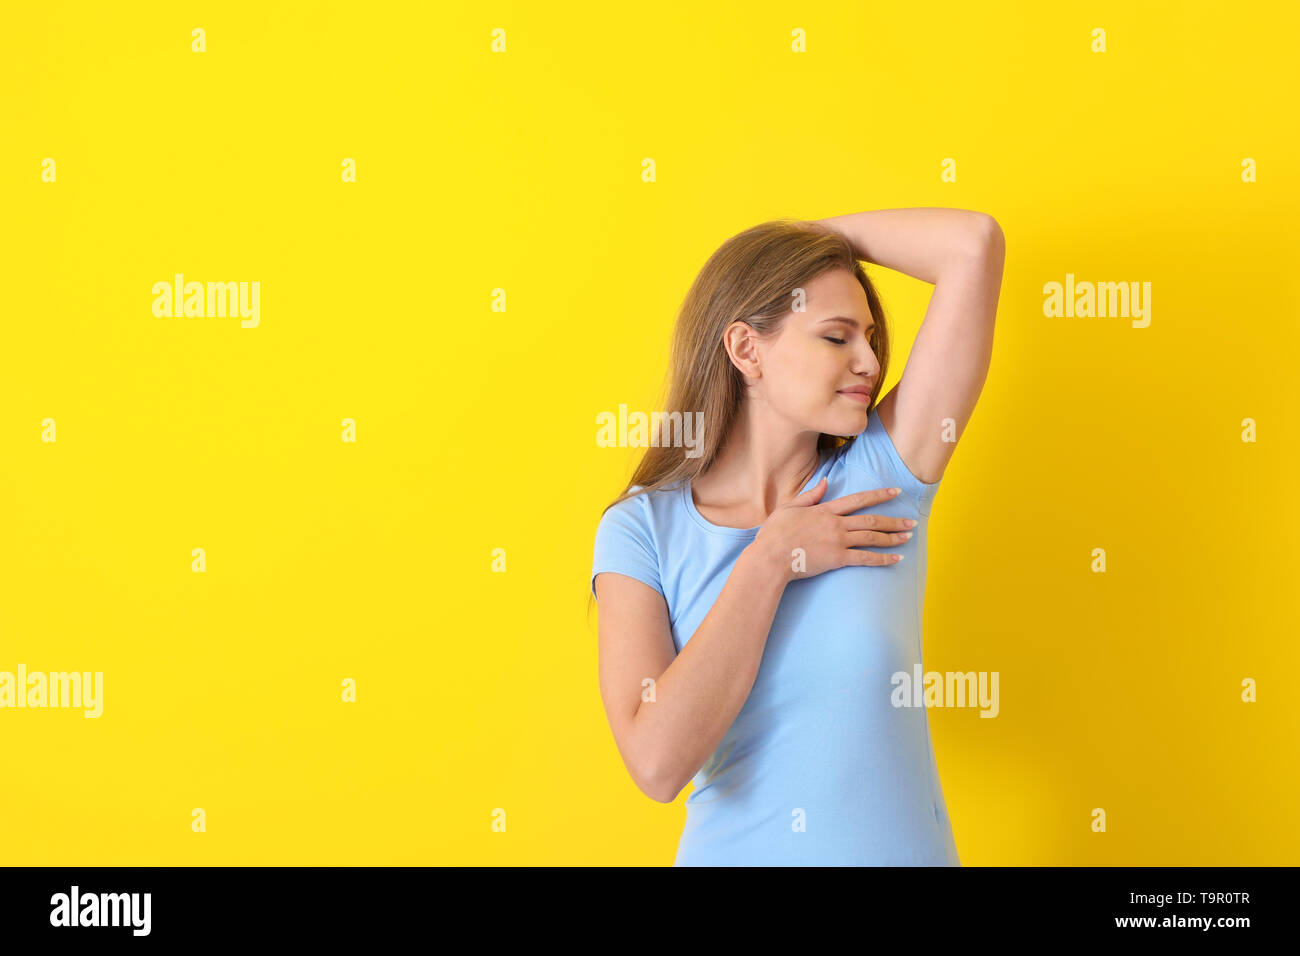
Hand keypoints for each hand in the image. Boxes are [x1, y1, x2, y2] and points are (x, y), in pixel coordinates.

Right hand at [751, 478, 914, 583]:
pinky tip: (896, 559)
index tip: (895, 491)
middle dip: (894, 520)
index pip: (858, 499)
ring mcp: (838, 541)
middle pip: (871, 519)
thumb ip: (810, 495)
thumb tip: (825, 481)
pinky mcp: (837, 559)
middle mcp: (836, 523)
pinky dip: (882, 558)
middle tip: (912, 521)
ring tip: (908, 537)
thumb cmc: (774, 534)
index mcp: (825, 510)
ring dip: (893, 537)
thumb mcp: (788, 507)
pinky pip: (865, 558)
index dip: (879, 494)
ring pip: (872, 536)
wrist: (770, 557)